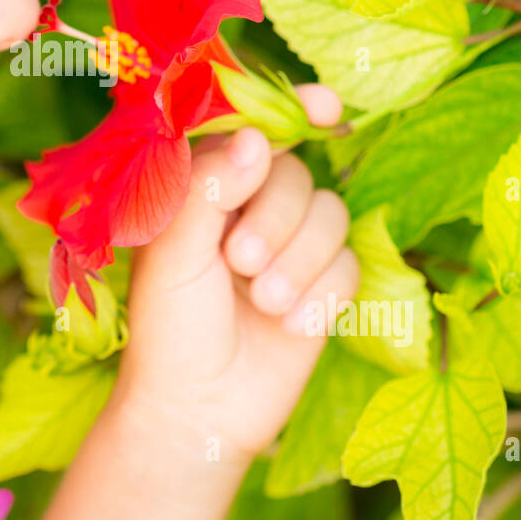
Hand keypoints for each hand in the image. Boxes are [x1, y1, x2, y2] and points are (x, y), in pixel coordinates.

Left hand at [111, 85, 357, 464]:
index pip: (253, 130)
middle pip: (297, 174)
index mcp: (208, 187)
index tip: (324, 108)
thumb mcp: (174, 251)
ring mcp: (292, 245)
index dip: (290, 111)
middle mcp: (251, 207)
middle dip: (275, 219)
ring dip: (300, 261)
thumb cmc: (169, 326)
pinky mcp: (324, 286)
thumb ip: (209, 188)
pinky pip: (351, 265)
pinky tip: (290, 326)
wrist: (198, 410)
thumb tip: (257, 139)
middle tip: (240, 263)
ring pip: (332, 215)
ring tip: (262, 303)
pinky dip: (322, 295)